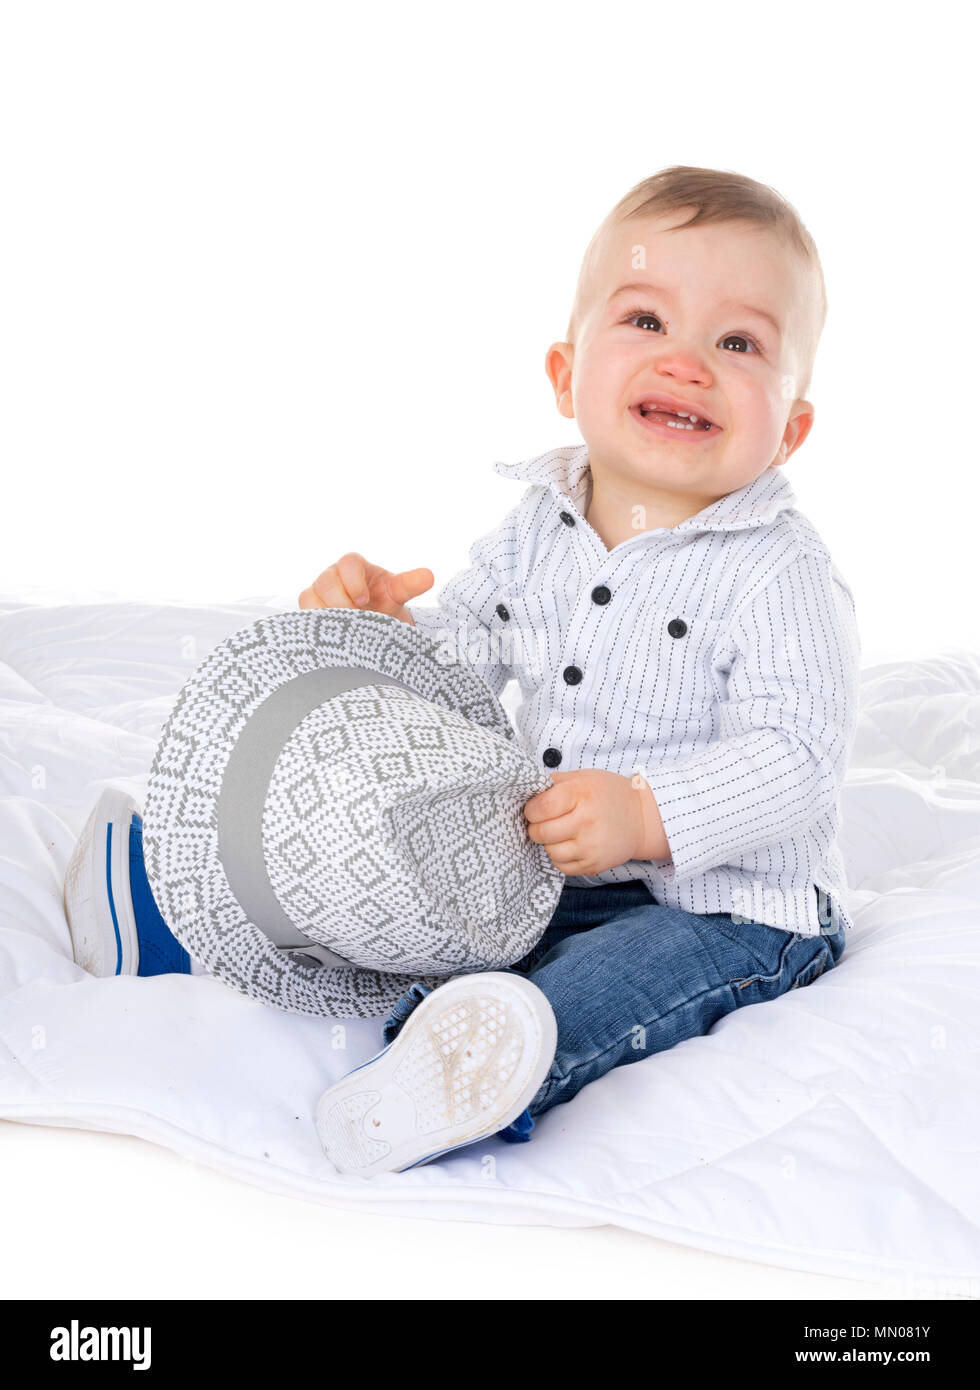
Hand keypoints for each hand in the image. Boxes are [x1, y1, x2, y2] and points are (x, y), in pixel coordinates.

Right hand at [298, 553, 434, 625]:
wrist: (373, 627)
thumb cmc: (383, 604)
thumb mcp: (396, 594)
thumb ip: (409, 585)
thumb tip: (429, 576)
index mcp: (354, 566)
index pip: (348, 563)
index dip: (353, 581)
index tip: (364, 600)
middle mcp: (333, 576)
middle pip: (326, 581)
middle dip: (339, 601)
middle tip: (354, 619)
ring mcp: (318, 593)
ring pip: (310, 598)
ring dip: (327, 615)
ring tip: (345, 631)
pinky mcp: (309, 612)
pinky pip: (304, 615)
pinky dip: (315, 625)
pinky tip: (332, 638)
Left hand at [523, 769, 669, 875]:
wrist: (640, 818)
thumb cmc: (608, 794)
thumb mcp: (583, 777)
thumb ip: (554, 782)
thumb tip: (527, 792)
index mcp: (582, 794)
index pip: (541, 808)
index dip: (531, 810)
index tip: (535, 809)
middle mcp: (587, 822)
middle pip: (541, 832)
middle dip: (536, 827)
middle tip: (543, 822)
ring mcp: (591, 846)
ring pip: (550, 851)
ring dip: (549, 842)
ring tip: (560, 832)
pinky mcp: (594, 865)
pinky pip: (562, 866)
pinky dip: (560, 856)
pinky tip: (570, 844)